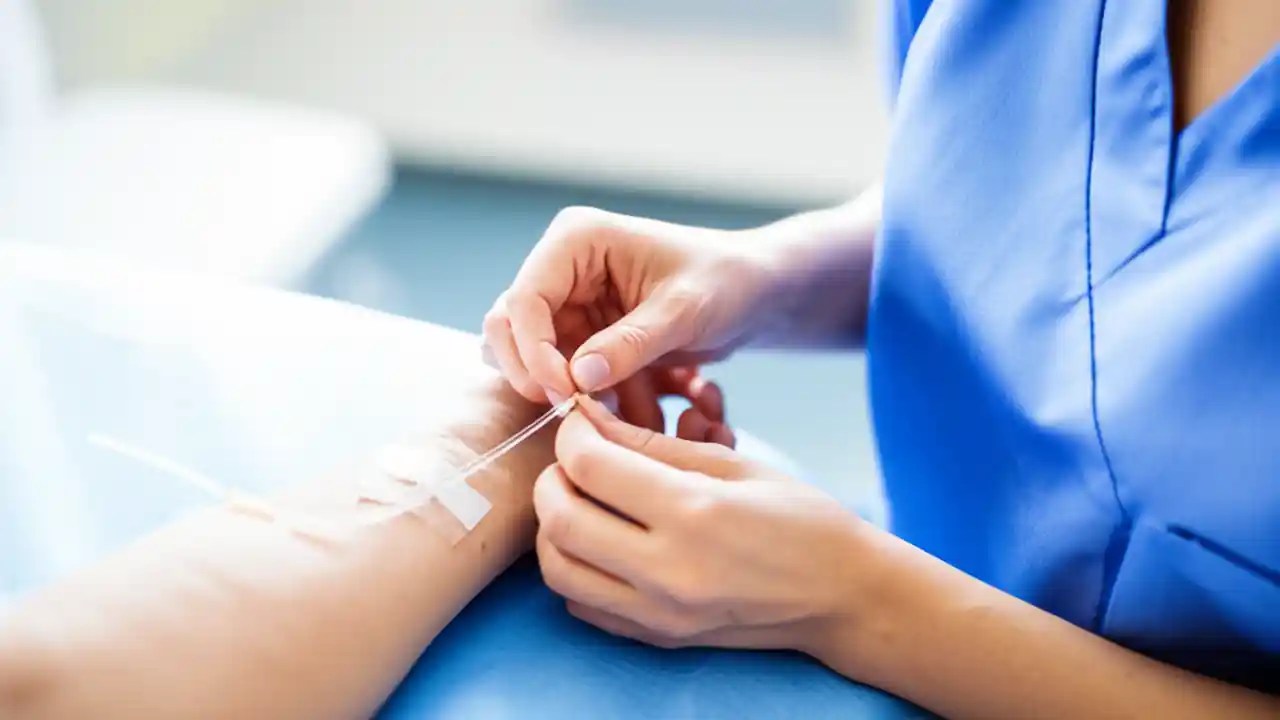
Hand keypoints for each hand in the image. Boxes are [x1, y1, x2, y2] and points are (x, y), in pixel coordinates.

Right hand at [483, 207, 780, 405]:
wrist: (754, 293)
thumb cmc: (726, 282)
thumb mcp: (684, 310)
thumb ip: (631, 343)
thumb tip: (578, 378)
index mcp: (577, 240)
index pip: (525, 298)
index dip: (534, 349)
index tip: (566, 390)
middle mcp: (562, 269)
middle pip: (509, 327)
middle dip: (533, 372)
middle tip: (569, 409)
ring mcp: (570, 304)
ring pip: (531, 358)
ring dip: (566, 393)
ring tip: (612, 415)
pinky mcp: (584, 337)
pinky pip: (568, 377)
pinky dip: (593, 401)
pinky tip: (634, 415)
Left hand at [532, 396, 864, 653]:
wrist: (843, 594)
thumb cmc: (799, 518)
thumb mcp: (731, 463)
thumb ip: (651, 445)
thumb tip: (589, 420)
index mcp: (694, 513)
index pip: (590, 467)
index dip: (571, 434)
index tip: (578, 421)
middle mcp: (669, 570)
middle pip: (562, 520)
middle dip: (552, 478)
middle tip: (572, 460)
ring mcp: (661, 613)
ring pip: (560, 570)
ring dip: (555, 527)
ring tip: (582, 500)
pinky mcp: (659, 638)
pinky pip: (583, 605)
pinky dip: (575, 569)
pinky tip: (600, 542)